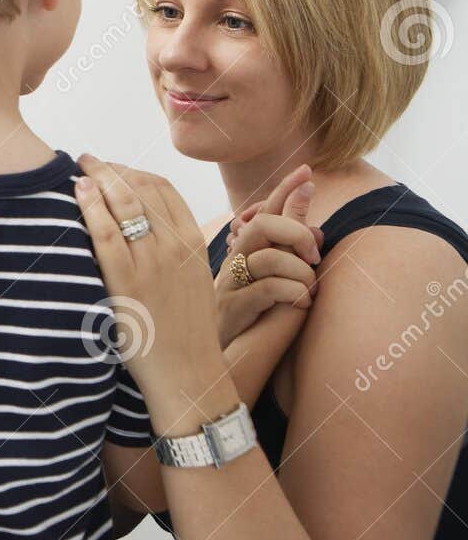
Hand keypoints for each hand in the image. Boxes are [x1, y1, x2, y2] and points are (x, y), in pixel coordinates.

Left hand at [74, 155, 228, 429]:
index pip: (163, 189)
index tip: (113, 168)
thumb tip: (151, 230)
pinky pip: (105, 233)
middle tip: (88, 161)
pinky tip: (76, 191)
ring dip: (98, 177)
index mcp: (194, 242)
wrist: (188, 372)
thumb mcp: (195, 281)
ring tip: (78, 167)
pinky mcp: (127, 281)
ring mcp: (151, 262)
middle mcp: (175, 246)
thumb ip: (177, 252)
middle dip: (112, 168)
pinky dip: (90, 205)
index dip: (134, 171)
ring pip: (124, 203)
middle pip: (141, 188)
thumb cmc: (187, 332)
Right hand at [216, 164, 321, 347]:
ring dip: (299, 271)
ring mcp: (229, 286)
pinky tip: (301, 305)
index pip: (263, 214)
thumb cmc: (252, 328)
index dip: (284, 191)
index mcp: (242, 257)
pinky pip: (268, 289)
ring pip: (267, 256)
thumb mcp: (277, 287)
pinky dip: (293, 292)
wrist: (221, 369)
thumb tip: (319, 230)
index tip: (307, 170)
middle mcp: (232, 265)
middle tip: (314, 255)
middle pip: (261, 226)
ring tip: (308, 291)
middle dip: (295, 232)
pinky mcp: (234, 310)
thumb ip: (294, 258)